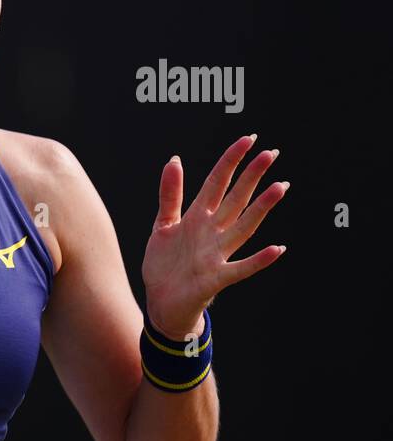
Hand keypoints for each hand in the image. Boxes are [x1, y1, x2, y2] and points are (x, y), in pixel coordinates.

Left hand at [142, 134, 287, 339]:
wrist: (161, 302)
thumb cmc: (165, 264)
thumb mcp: (162, 225)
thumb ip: (170, 195)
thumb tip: (175, 159)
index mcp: (198, 218)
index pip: (218, 183)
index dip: (230, 161)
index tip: (249, 139)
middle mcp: (212, 233)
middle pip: (235, 200)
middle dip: (252, 177)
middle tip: (271, 153)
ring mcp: (216, 255)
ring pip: (243, 228)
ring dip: (261, 209)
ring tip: (279, 187)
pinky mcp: (216, 279)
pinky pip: (240, 268)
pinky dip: (258, 260)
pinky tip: (277, 249)